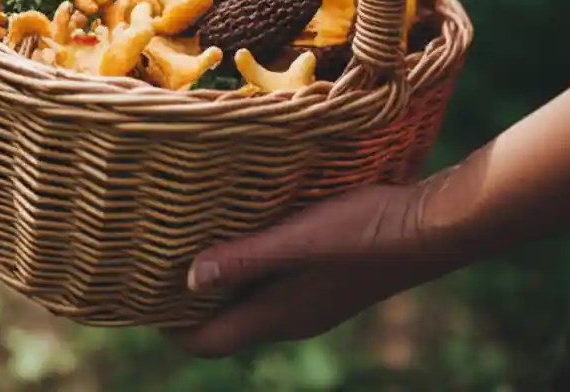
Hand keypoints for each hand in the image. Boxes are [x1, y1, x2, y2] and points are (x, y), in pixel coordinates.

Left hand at [166, 167, 484, 357]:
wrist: (434, 228)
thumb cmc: (364, 230)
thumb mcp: (296, 239)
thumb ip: (244, 259)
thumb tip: (188, 280)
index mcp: (277, 316)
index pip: (206, 341)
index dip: (168, 326)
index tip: (135, 297)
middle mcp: (291, 318)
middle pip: (223, 324)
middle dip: (186, 303)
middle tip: (153, 265)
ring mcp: (311, 302)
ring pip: (248, 304)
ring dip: (217, 284)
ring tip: (188, 245)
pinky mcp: (327, 281)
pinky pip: (273, 287)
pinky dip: (247, 271)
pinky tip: (244, 234)